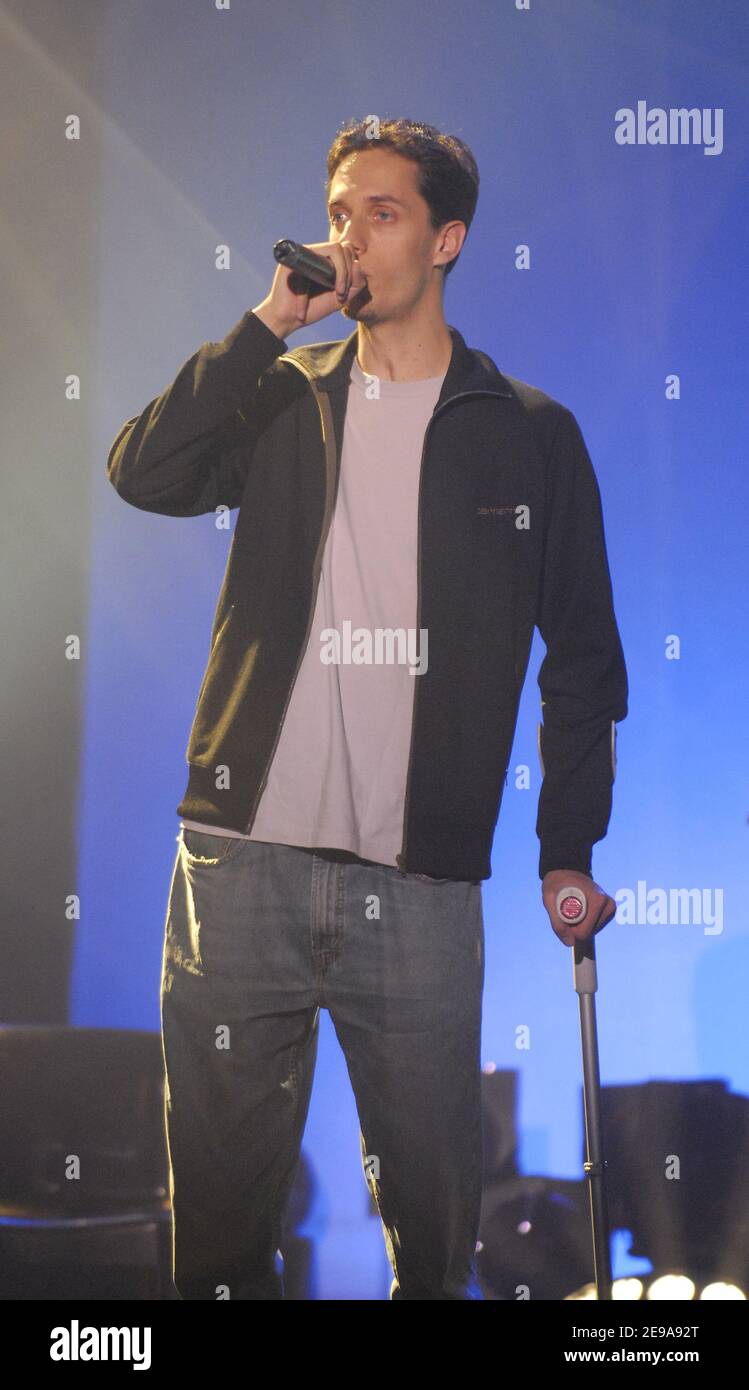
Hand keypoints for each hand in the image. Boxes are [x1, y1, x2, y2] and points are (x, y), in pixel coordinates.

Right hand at [254, 237, 368, 337]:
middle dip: (348, 274)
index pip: (349, 251)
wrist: (288, 319)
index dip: (353, 270)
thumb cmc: (312, 309)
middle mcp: (317, 253)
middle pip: (345, 247)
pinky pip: (319, 257)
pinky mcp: (294, 257)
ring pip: (336, 249)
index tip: (344, 293)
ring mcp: (306, 252)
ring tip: (336, 294)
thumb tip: (358, 263)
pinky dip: (322, 278)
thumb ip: (355, 284)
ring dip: (342, 273)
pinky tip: (317, 295)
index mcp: (327, 260)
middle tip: (340, 294)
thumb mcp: (341, 298)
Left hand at [541, 869, 616, 947]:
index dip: (568, 929)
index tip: (562, 913)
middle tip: (566, 909)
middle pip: (588, 934)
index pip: (583, 933)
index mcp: (597, 900)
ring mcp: (610, 907)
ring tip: (574, 906)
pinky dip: (585, 923)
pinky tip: (580, 909)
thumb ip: (557, 924)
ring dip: (579, 924)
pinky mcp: (609, 910)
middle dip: (574, 926)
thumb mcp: (549, 900)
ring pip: (592, 932)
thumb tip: (570, 943)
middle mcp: (608, 903)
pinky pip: (594, 927)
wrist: (565, 870)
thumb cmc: (556, 883)